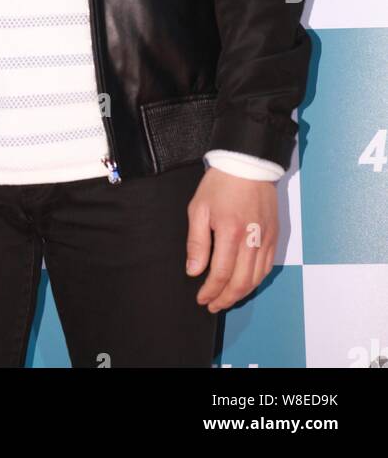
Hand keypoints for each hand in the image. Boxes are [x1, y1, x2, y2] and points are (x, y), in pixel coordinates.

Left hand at [185, 167, 278, 312]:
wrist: (248, 164)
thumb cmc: (220, 184)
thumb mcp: (199, 208)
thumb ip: (197, 242)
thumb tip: (194, 271)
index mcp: (231, 232)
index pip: (221, 273)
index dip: (211, 290)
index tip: (202, 299)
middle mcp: (252, 240)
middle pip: (241, 282)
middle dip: (226, 299)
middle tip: (213, 306)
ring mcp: (266, 239)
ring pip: (256, 278)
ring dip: (241, 294)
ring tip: (227, 299)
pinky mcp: (274, 236)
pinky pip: (267, 267)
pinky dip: (256, 281)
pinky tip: (244, 284)